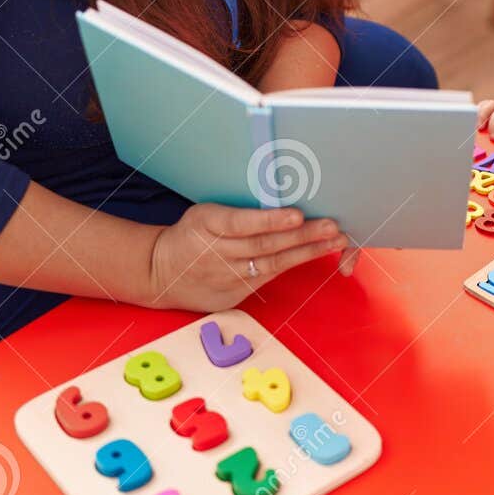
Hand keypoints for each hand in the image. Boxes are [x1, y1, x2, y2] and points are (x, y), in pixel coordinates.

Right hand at [142, 203, 346, 310]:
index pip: (243, 223)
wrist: (160, 273)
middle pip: (265, 245)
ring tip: (334, 241)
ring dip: (306, 252)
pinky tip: (314, 255)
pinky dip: (291, 267)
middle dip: (303, 236)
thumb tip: (278, 198)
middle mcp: (218, 253)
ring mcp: (226, 277)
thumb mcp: (204, 213)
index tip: (297, 214)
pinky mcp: (233, 295)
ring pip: (272, 265)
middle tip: (333, 227)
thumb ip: (236, 211)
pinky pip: (266, 279)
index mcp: (208, 225)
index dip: (271, 220)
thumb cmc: (191, 234)